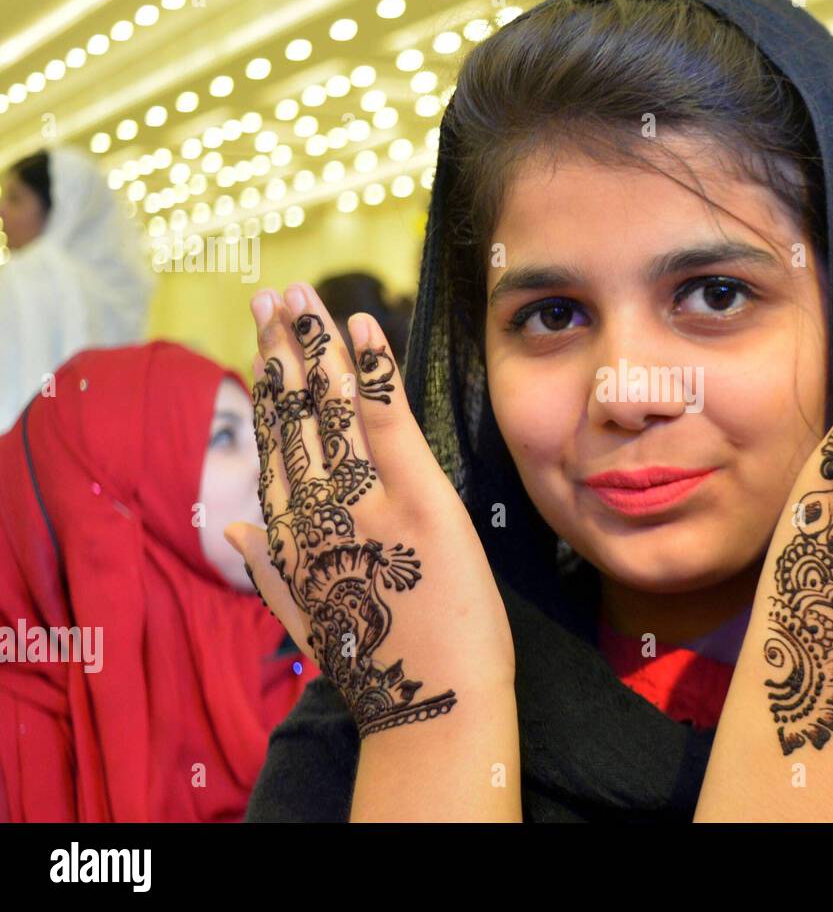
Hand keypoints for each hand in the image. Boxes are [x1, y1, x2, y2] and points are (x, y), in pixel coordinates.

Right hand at [224, 283, 514, 738]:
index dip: (266, 391)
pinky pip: (388, 424)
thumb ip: (266, 569)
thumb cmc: (381, 668)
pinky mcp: (419, 503)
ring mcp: (366, 505)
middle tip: (273, 297)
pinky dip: (373, 372)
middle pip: (295, 419)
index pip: (274, 449)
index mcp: (292, 541)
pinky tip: (359, 326)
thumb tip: (226, 527)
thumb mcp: (307, 623)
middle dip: (283, 352)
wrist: (433, 708)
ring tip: (304, 297)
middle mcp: (317, 516)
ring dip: (318, 348)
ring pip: (333, 412)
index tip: (261, 341)